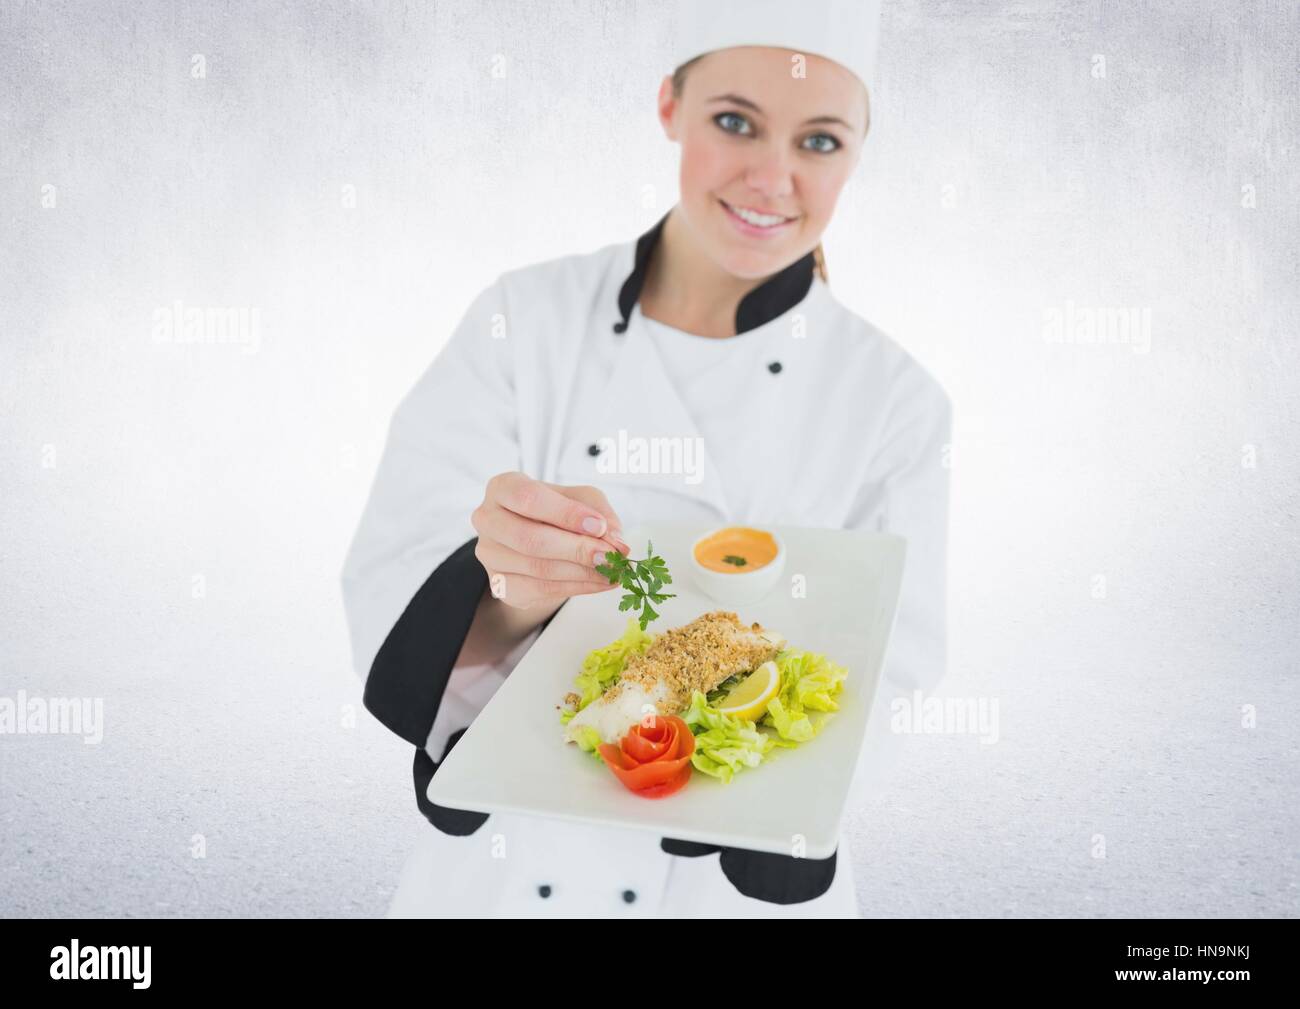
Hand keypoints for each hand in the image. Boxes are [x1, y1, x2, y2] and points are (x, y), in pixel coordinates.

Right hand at [471, 471, 629, 610]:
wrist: (537, 540)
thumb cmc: (556, 512)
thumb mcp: (580, 498)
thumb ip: (599, 512)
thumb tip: (615, 540)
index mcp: (503, 488)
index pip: (529, 498)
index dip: (566, 514)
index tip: (600, 526)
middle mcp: (488, 520)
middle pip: (530, 539)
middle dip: (577, 549)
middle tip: (611, 556)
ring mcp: (490, 555)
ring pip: (537, 568)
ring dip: (582, 572)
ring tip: (612, 571)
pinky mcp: (500, 584)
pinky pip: (539, 590)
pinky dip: (576, 587)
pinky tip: (599, 582)